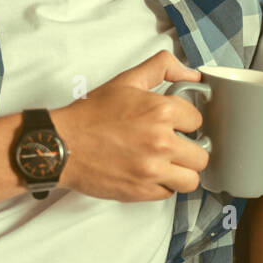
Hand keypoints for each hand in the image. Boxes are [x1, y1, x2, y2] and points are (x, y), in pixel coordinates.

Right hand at [51, 50, 208, 200]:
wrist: (61, 145)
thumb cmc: (90, 116)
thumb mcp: (126, 81)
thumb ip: (162, 68)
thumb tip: (192, 72)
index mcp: (161, 112)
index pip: (198, 121)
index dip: (185, 122)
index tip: (176, 125)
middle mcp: (161, 142)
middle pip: (201, 155)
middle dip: (188, 150)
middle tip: (173, 147)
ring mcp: (152, 170)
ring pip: (191, 179)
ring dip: (182, 172)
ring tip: (167, 164)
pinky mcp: (141, 191)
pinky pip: (169, 193)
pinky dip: (162, 186)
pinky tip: (149, 173)